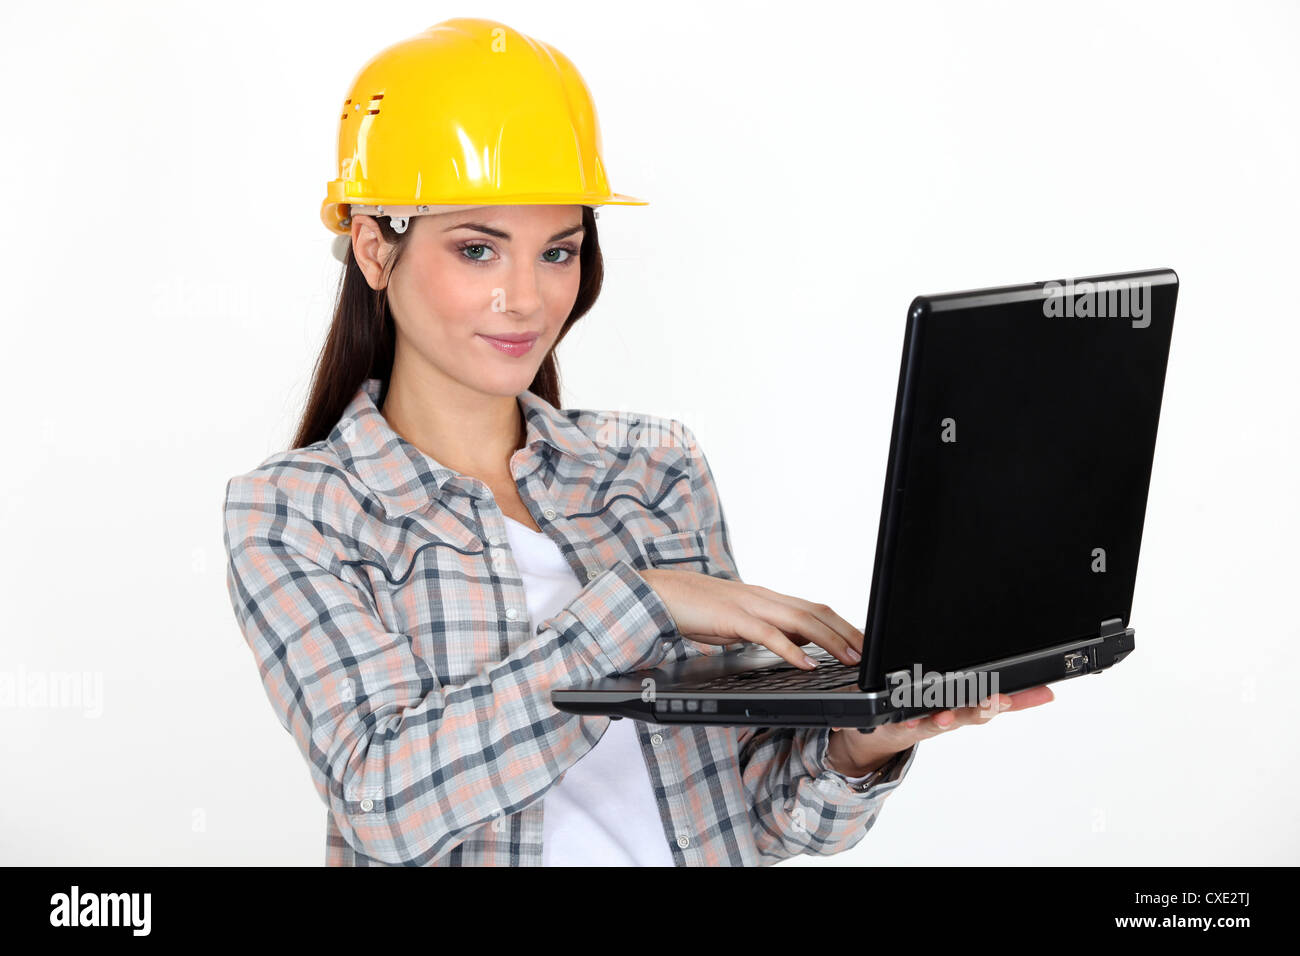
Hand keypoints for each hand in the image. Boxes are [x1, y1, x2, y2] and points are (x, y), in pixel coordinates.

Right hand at [636, 567, 861, 668]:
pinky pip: (768, 634)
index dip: (842, 624)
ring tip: (849, 658)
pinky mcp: (733, 618)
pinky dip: (791, 649)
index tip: (862, 642)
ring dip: (829, 640)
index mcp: (766, 599)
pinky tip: (806, 663)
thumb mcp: (738, 621)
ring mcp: (750, 605)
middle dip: (846, 632)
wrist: (660, 594)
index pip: (813, 608)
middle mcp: (764, 597)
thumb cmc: (695, 609)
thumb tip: (795, 643)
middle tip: (869, 652)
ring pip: (800, 620)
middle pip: (816, 611)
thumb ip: (765, 629)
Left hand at [826, 685, 1056, 776]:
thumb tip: (1031, 674)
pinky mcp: (899, 724)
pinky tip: (907, 717)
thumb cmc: (928, 708)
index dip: (1023, 698)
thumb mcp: (963, 697)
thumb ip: (989, 683)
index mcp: (967, 704)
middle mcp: (951, 715)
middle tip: (997, 699)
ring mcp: (925, 722)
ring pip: (941, 720)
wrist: (886, 732)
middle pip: (974, 712)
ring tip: (948, 713)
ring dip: (946, 717)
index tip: (1042, 693)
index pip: (1001, 699)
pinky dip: (906, 721)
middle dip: (985, 706)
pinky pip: (903, 723)